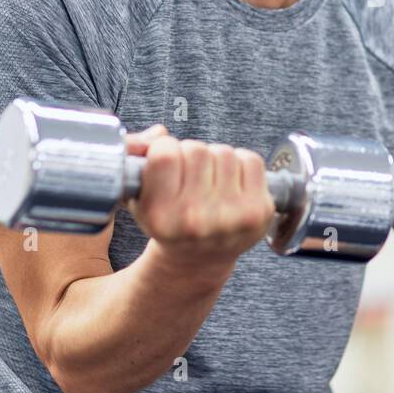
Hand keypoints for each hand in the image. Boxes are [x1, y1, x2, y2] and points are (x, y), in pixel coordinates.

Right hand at [123, 127, 275, 273]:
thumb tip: (159, 134)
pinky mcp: (258, 211)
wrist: (198, 259)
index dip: (163, 149)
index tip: (165, 160)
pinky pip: (251, 160)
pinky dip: (241, 163)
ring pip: (224, 152)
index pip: (165, 154)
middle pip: (196, 150)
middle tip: (189, 174)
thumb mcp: (137, 195)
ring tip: (209, 180)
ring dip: (215, 159)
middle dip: (190, 154)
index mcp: (161, 216)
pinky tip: (230, 183)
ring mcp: (231, 217)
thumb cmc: (167, 220)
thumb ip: (135, 156)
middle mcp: (195, 220)